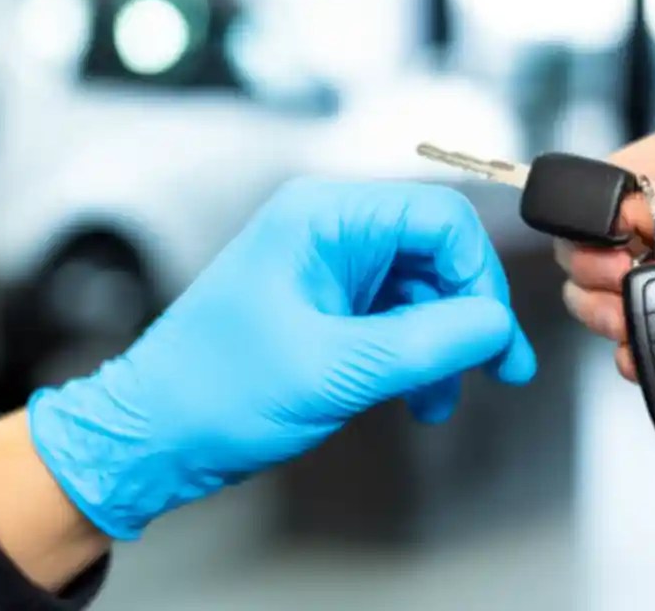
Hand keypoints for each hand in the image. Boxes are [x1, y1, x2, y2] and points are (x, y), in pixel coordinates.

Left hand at [27, 180, 535, 539]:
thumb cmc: (215, 392)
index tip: (490, 334)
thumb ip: (424, 345)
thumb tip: (496, 325)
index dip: (476, 274)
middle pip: (436, 254)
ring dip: (444, 346)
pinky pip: (395, 321)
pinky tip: (419, 399)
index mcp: (323, 218)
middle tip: (501, 370)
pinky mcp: (327, 308)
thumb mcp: (334, 370)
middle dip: (469, 315)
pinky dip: (416, 359)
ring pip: (421, 293)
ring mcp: (328, 270)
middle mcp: (330, 232)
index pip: (438, 217)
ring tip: (442, 402)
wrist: (153, 437)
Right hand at [559, 120, 654, 381]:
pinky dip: (634, 355)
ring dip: (602, 309)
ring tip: (638, 310)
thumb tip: (642, 206)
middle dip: (590, 262)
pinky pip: (643, 348)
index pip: (610, 180)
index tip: (619, 231)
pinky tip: (653, 349)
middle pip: (590, 243)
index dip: (596, 209)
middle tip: (627, 274)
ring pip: (601, 297)